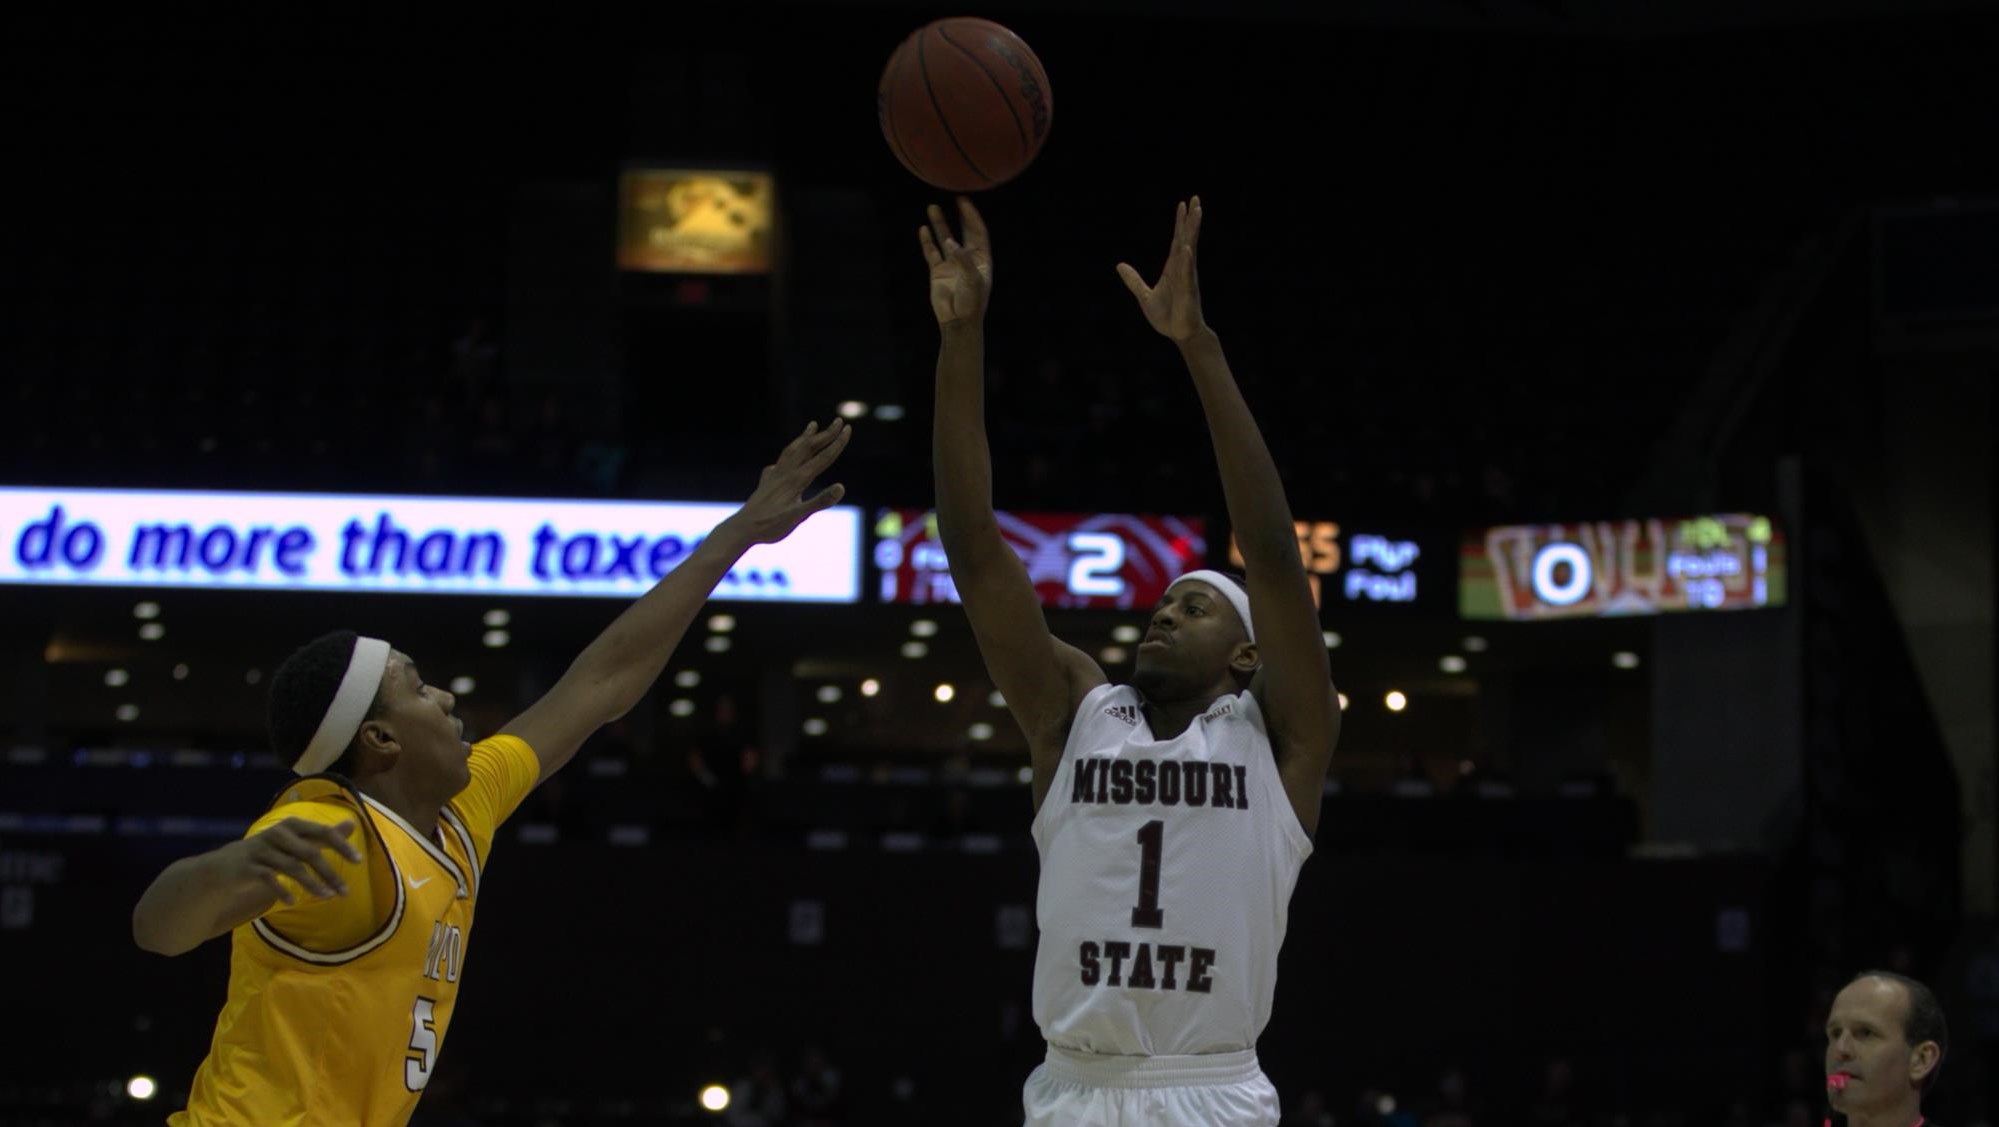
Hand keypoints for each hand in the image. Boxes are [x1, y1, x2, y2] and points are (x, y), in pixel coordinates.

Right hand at [231, 817, 360, 903]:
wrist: (226, 866)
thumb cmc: (270, 852)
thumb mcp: (297, 840)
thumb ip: (323, 835)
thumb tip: (352, 822)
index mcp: (293, 825)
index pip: (323, 832)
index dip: (342, 846)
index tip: (359, 861)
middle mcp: (278, 834)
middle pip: (310, 853)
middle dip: (330, 873)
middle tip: (345, 892)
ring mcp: (262, 850)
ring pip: (292, 867)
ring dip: (312, 884)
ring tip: (327, 897)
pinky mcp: (249, 866)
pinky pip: (269, 878)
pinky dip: (282, 890)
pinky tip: (293, 902)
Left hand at [730, 418, 852, 544]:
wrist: (742, 528)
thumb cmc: (771, 525)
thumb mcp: (799, 516)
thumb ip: (820, 501)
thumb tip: (841, 487)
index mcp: (797, 479)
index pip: (823, 458)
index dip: (837, 443)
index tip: (848, 428)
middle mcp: (786, 473)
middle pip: (809, 447)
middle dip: (826, 434)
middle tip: (839, 421)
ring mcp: (775, 476)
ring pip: (792, 451)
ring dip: (805, 438)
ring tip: (812, 426)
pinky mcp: (767, 483)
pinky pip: (779, 463)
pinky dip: (786, 456)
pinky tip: (782, 462)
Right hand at [918, 198, 991, 326]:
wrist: (957, 322)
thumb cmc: (971, 303)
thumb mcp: (972, 280)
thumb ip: (962, 260)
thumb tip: (950, 241)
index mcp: (981, 260)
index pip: (978, 233)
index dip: (972, 217)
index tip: (964, 202)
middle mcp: (967, 259)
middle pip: (963, 232)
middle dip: (960, 216)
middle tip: (955, 198)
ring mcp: (951, 264)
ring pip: (944, 239)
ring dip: (939, 224)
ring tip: (932, 207)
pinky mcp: (937, 272)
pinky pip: (931, 252)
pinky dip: (927, 241)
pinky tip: (923, 228)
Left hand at [1117, 196, 1208, 342]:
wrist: (1178, 334)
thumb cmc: (1166, 316)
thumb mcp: (1143, 296)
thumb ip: (1133, 280)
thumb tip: (1120, 266)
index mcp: (1173, 268)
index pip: (1177, 240)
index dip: (1180, 223)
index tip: (1183, 205)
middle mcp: (1182, 268)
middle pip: (1186, 238)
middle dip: (1190, 219)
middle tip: (1196, 199)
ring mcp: (1187, 277)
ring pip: (1190, 249)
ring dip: (1193, 231)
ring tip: (1197, 213)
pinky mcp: (1188, 290)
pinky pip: (1187, 273)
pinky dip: (1187, 261)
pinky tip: (1187, 248)